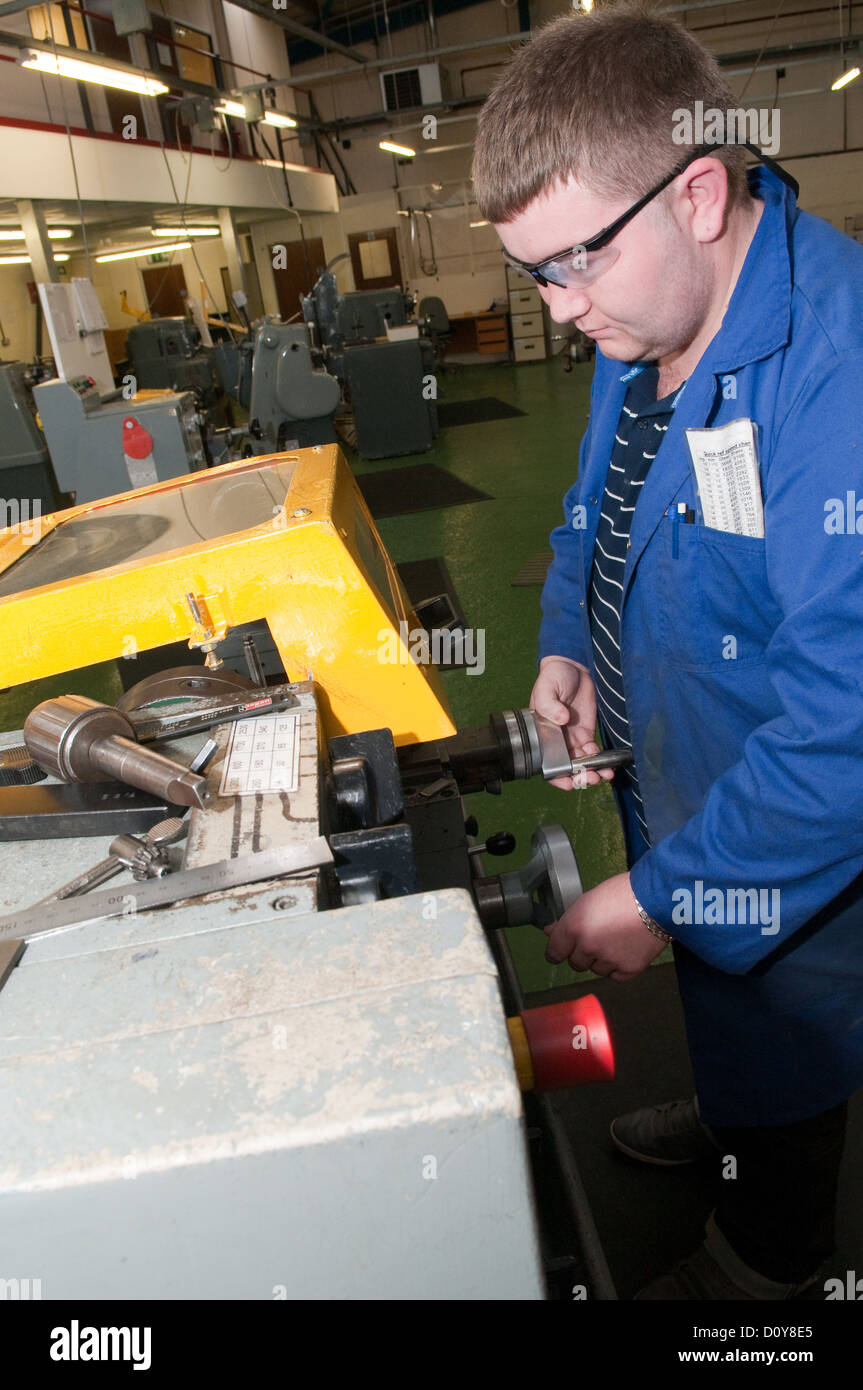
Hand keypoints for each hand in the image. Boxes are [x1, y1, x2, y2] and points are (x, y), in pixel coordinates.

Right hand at [530, 655, 615, 789]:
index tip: (568, 782)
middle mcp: (555, 740)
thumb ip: (549, 704)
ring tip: (604, 775)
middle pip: (565, 766)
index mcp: (540, 733)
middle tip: (591, 779)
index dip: (556, 776)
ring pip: (581, 763)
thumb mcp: (546, 688)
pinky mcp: (586, 733)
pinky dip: (600, 760)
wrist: (573, 666)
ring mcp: (571, 738)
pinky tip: (608, 764)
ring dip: (592, 772)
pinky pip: (592, 751)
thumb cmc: (553, 676)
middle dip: (578, 776)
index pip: (545, 761)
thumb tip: (560, 720)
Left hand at [544, 872, 667, 980]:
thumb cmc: (624, 892)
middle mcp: (587, 946)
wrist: (658, 899)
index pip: (554, 951)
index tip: (559, 952)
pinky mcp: (628, 969)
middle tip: (597, 938)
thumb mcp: (589, 899)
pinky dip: (618, 967)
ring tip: (617, 940)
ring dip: (601, 960)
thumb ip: (569, 920)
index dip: (557, 952)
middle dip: (582, 953)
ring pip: (596, 970)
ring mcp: (608, 960)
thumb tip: (551, 931)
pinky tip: (626, 949)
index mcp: (574, 926)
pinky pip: (615, 976)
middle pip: (575, 963)